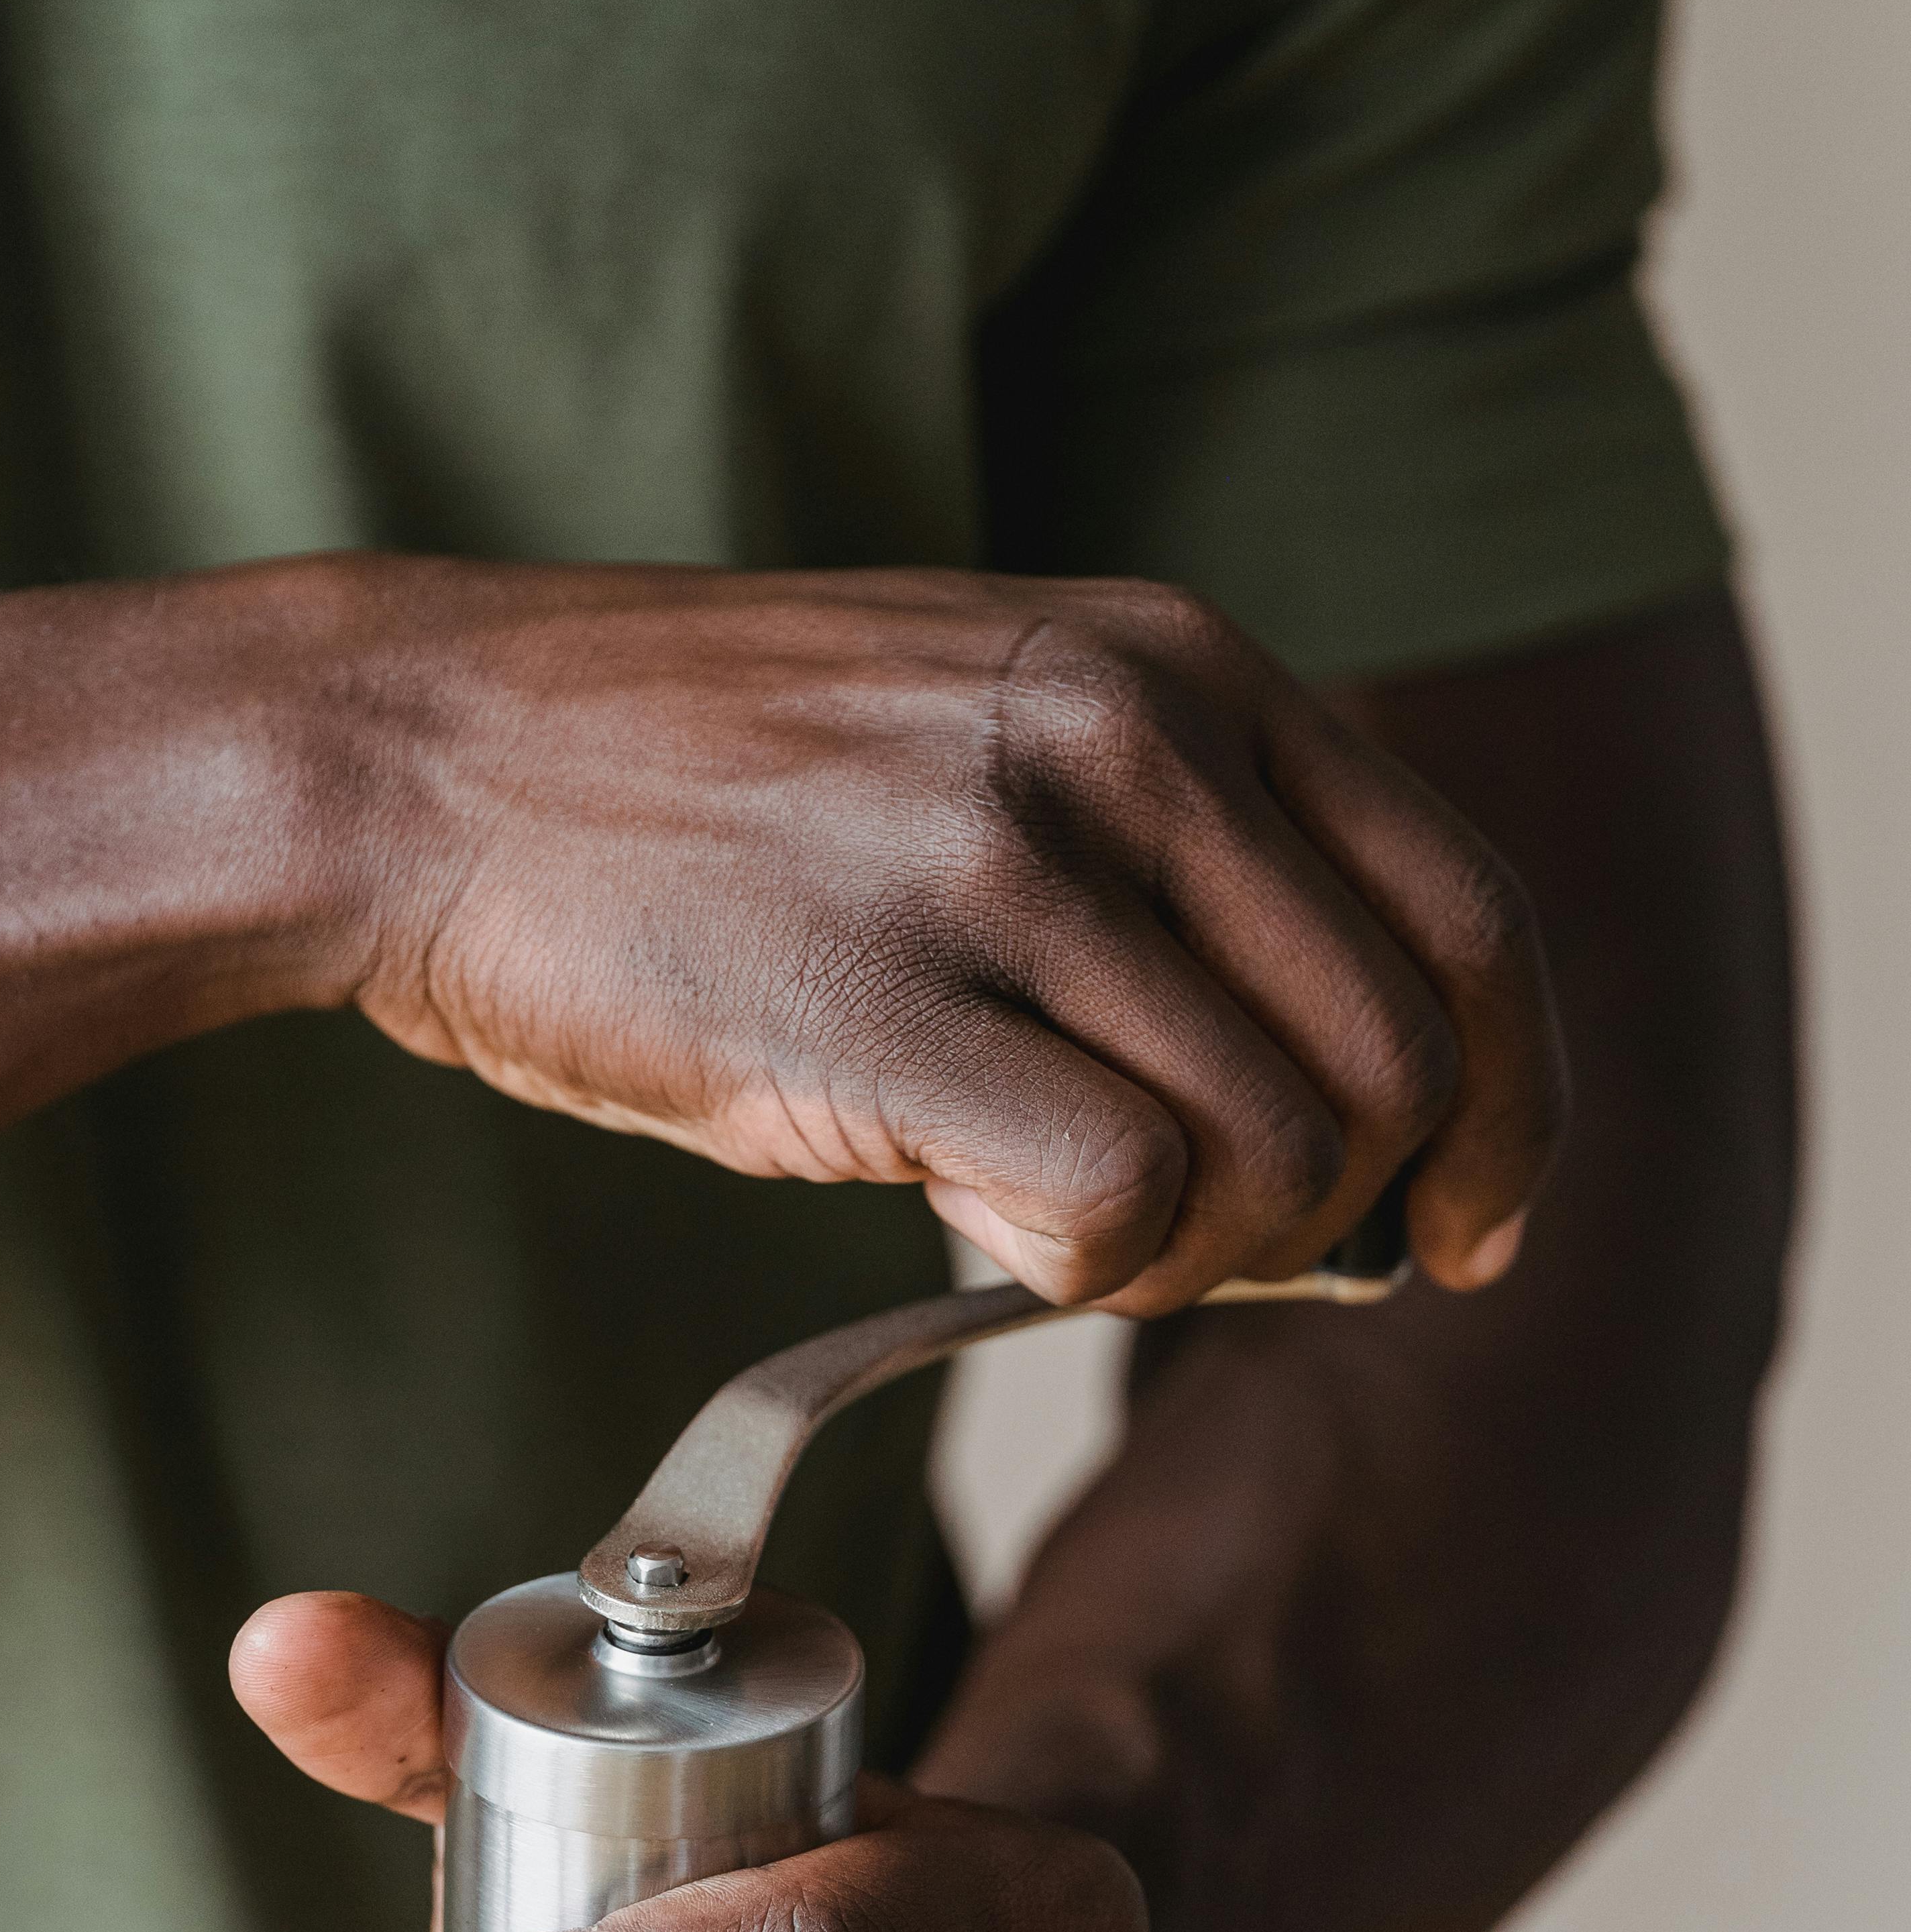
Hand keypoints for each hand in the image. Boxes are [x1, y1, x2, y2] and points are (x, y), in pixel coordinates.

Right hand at [319, 556, 1563, 1306]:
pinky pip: (1117, 1203)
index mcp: (1181, 664)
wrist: (422, 758)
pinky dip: (1086, 1267)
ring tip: (1052, 1228)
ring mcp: (1003, 856)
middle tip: (1204, 1258)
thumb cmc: (691, 789)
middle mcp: (1127, 733)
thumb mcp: (983, 728)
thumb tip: (1333, 1110)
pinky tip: (978, 1232)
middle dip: (1338, 1218)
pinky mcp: (880, 995)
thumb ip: (1172, 861)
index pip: (1466, 917)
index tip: (1467, 1224)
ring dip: (1192, 1255)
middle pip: (1394, 1066)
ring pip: (1270, 1153)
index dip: (1509, 1106)